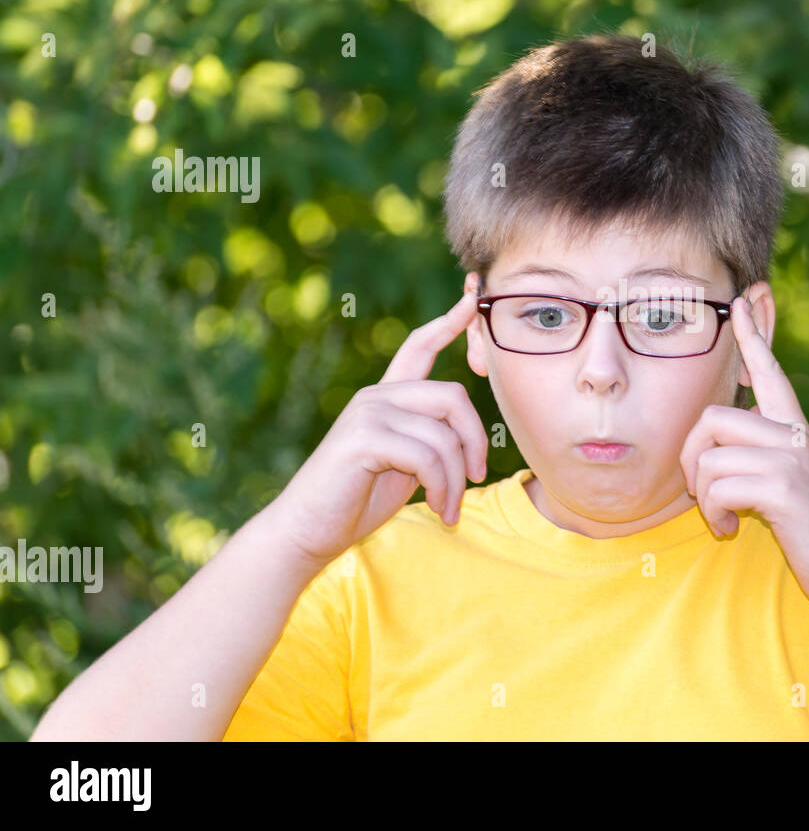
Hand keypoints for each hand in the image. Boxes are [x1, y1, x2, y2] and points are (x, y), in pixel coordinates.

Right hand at [270, 290, 489, 566]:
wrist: (308, 532)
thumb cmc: (357, 500)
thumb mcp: (403, 463)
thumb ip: (430, 437)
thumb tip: (471, 435)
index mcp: (385, 397)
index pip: (418, 347)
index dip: (448, 323)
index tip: (471, 299)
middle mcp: (376, 397)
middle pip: (452, 396)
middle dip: (475, 440)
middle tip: (475, 478)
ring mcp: (368, 414)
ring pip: (443, 435)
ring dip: (456, 479)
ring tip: (449, 508)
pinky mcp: (363, 439)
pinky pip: (428, 456)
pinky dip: (442, 487)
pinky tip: (437, 508)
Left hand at [678, 295, 808, 615]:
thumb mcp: (795, 485)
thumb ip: (766, 458)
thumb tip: (718, 448)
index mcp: (797, 431)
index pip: (771, 373)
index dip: (753, 336)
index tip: (743, 301)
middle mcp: (794, 436)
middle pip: (711, 418)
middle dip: (690, 459)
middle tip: (702, 493)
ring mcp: (791, 459)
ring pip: (709, 456)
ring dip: (704, 497)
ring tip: (724, 519)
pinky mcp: (784, 488)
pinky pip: (719, 486)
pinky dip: (714, 514)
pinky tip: (732, 530)